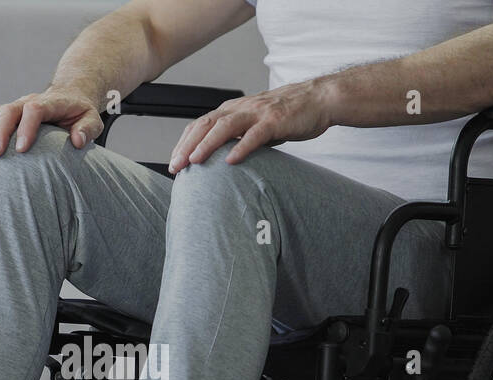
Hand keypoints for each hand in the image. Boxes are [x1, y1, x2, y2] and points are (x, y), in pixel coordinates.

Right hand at [0, 86, 104, 161]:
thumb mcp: (92, 119)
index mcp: (50, 102)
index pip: (34, 109)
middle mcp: (28, 102)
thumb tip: (77, 141)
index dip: (26, 127)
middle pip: (8, 110)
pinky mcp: (7, 116)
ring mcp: (15, 108)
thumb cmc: (81, 113)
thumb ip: (88, 129)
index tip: (22, 149)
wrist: (69, 97)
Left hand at [167, 78, 335, 173]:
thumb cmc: (288, 114)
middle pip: (206, 125)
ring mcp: (258, 113)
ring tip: (194, 161)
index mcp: (233, 109)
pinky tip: (231, 160)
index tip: (174, 162)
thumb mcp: (256, 125)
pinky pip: (255, 134)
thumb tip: (222, 160)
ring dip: (207, 144)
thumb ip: (239, 137)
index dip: (184, 143)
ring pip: (225, 127)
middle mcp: (241, 108)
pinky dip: (241, 147)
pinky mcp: (275, 120)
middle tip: (175, 166)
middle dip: (187, 146)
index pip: (200, 125)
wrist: (319, 99)